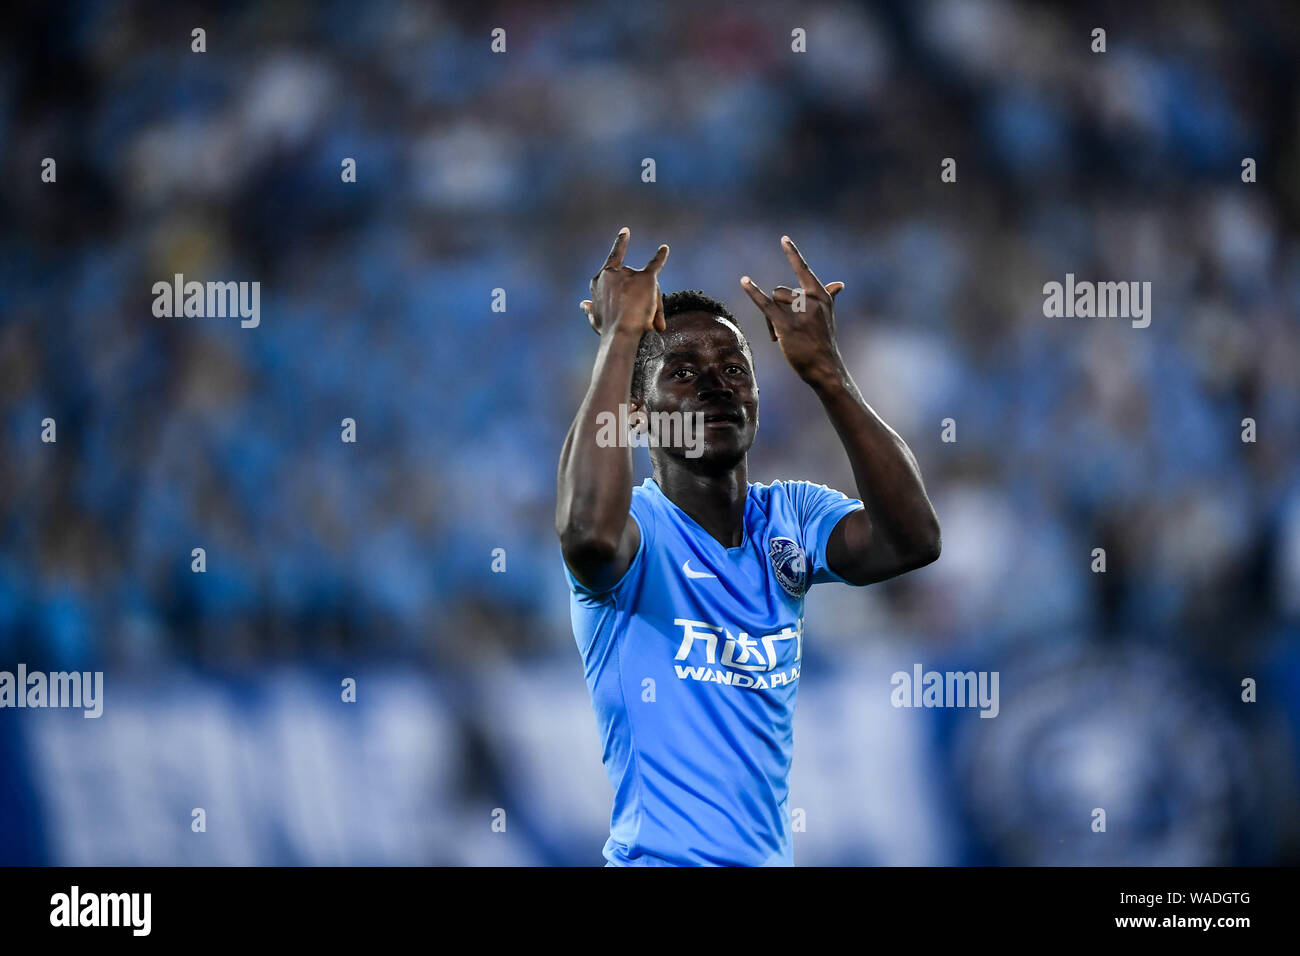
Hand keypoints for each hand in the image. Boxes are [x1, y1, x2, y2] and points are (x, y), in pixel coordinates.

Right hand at [579, 227, 669, 335]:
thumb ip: (590, 310)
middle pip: (632, 277)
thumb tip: (583, 304)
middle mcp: (612, 273)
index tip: (625, 233)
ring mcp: (628, 274)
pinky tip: (664, 249)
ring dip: (650, 298)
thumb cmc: (608, 330)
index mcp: (599, 280)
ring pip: (644, 281)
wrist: (620, 334)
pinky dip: (661, 257)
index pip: (612, 261)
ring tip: (649, 319)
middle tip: (640, 316)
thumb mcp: (595, 319)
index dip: (619, 247)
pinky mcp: (646, 278)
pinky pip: (655, 265)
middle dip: (638, 295)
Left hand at [740, 235, 844, 382]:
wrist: (825, 367)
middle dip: (779, 309)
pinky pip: (766, 304)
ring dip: (773, 319)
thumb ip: (829, 296)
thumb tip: (839, 284)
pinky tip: (744, 281)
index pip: (804, 270)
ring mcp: (799, 312)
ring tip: (783, 336)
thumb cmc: (823, 342)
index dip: (793, 254)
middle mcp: (811, 300)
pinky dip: (753, 292)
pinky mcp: (786, 324)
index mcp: (821, 296)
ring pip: (773, 302)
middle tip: (788, 330)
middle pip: (780, 292)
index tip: (783, 239)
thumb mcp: (828, 316)